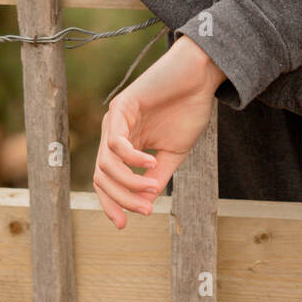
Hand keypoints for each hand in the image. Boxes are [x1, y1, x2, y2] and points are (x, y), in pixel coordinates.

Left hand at [93, 35, 224, 227]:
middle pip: (102, 177)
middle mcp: (114, 134)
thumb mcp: (173, 153)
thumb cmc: (188, 110)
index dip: (112, 204)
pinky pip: (116, 143)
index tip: (124, 224)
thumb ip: (156, 177)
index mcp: (125, 146)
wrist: (199, 76)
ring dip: (130, 183)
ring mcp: (114, 120)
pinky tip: (152, 163)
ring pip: (107, 164)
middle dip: (120, 199)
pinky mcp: (120, 107)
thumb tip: (143, 204)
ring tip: (153, 187)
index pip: (107, 181)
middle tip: (144, 211)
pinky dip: (133, 159)